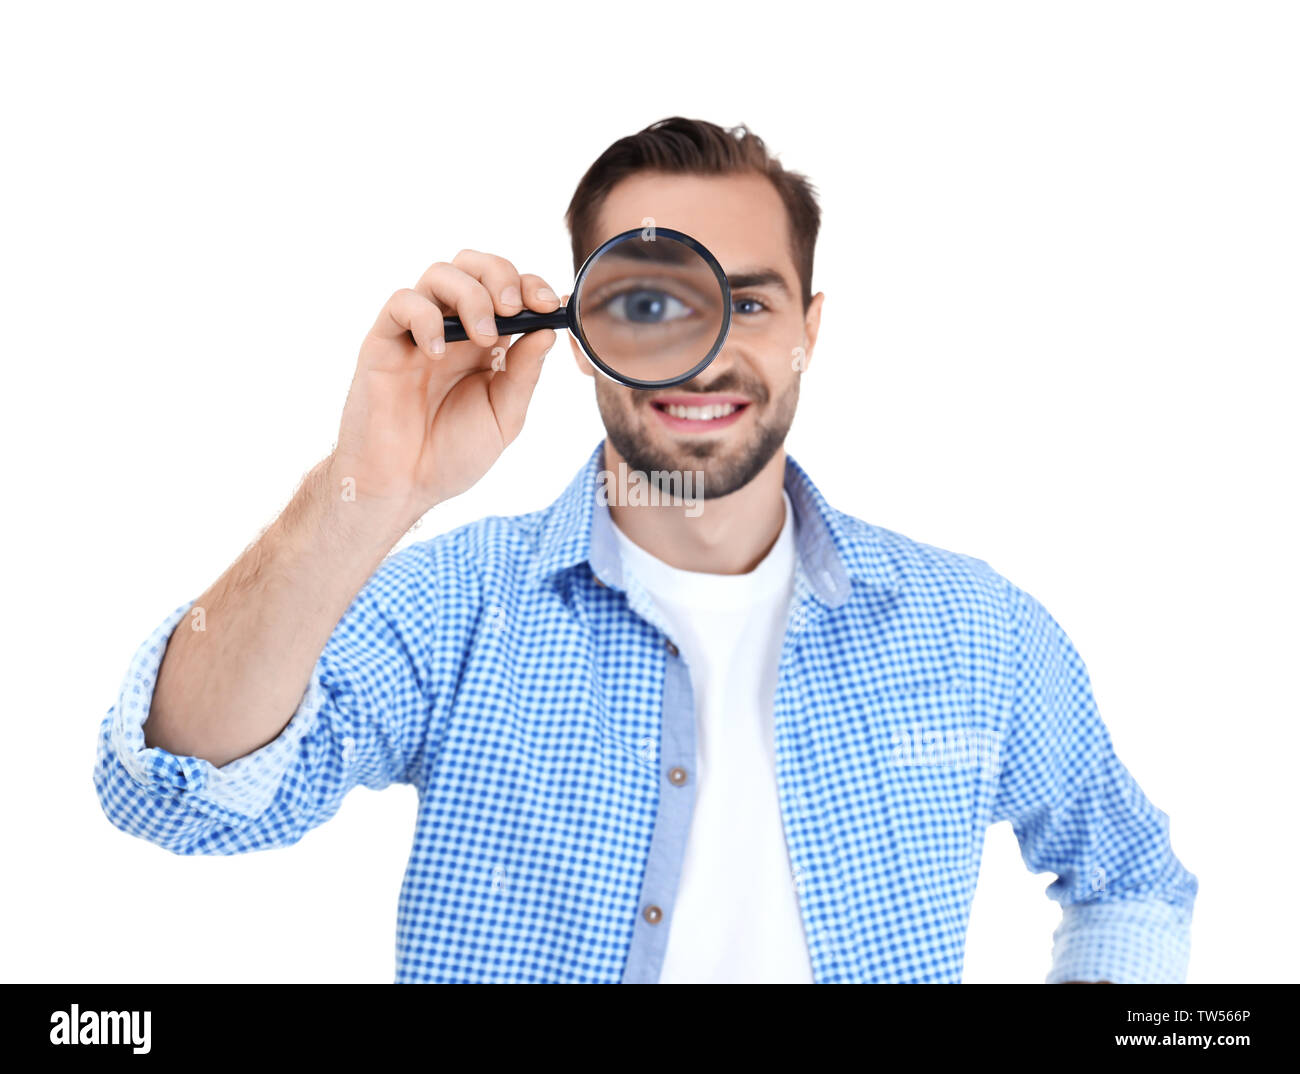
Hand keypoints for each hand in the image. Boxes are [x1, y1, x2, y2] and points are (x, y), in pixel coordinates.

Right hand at [328, 249, 559, 525]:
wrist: (404, 487)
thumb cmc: (452, 454)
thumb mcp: (504, 417)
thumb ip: (524, 374)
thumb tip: (549, 331)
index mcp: (486, 342)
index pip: (509, 291)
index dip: (531, 286)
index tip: (550, 304)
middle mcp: (453, 328)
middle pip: (474, 266)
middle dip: (502, 275)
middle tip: (514, 308)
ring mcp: (417, 332)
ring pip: (440, 274)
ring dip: (470, 295)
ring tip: (483, 336)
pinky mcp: (383, 341)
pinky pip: (402, 303)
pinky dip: (425, 317)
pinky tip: (438, 352)